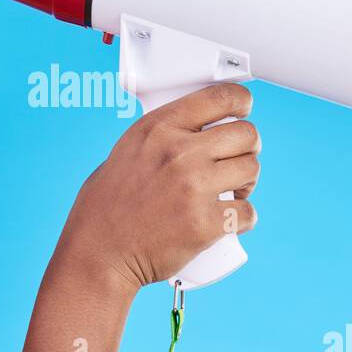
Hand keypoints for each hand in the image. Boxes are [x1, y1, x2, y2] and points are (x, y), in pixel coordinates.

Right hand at [56, 83, 260, 292]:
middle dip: (248, 148)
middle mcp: (178, 152)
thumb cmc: (107, 206)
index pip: (219, 97)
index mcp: (158, 128)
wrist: (100, 253)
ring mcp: (194, 187)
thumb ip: (162, 137)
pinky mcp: (205, 223)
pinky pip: (248, 212)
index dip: (241, 102)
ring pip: (251, 169)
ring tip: (231, 193)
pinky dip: (242, 218)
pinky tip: (227, 220)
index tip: (244, 111)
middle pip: (245, 134)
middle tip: (236, 163)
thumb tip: (198, 131)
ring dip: (246, 182)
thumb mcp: (127, 151)